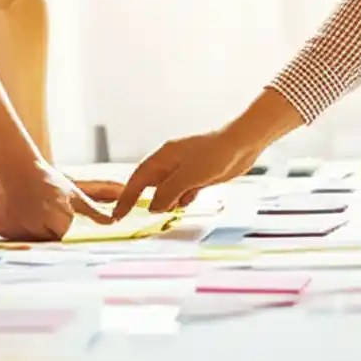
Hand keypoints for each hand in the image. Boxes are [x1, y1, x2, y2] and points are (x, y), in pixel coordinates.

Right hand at [0, 163, 114, 240]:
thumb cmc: (49, 182)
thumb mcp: (74, 195)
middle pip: (48, 242)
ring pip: (31, 241)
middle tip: (42, 209)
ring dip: (34, 231)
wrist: (16, 169)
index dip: (63, 225)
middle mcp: (36, 231)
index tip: (57, 212)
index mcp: (57, 223)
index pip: (64, 237)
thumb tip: (114, 220)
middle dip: (49, 230)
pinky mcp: (3, 231)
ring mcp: (17, 233)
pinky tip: (19, 212)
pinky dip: (18, 229)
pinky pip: (15, 238)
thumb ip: (93, 212)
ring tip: (31, 210)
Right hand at [112, 129, 262, 219]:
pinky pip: (183, 190)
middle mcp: (171, 162)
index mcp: (163, 157)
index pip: (138, 180)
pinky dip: (182, 198)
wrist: (242, 144)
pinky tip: (186, 202)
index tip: (118, 213)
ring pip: (167, 189)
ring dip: (166, 201)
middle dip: (144, 200)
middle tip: (134, 216)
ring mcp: (185, 168)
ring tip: (170, 210)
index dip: (126, 197)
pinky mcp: (199, 174)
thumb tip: (153, 207)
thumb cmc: (215, 154)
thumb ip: (168, 193)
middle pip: (150, 184)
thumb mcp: (187, 177)